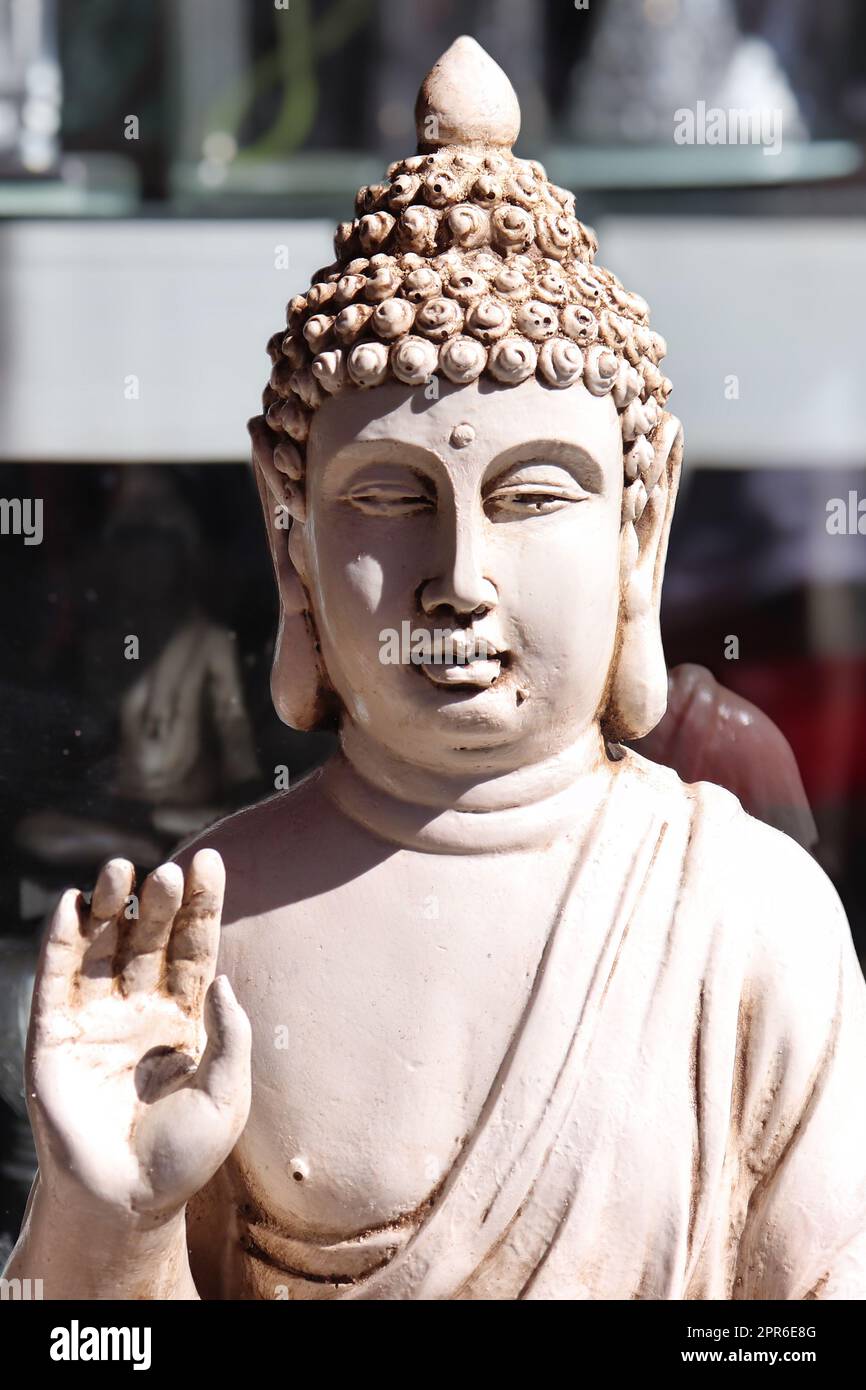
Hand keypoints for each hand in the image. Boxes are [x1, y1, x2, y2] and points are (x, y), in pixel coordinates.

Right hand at [25, 849, 250, 1219]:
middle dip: (158, 903)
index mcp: (185, 1016)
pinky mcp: (55, 1035)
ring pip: (103, 946)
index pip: (195, 946)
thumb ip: (231, 1035)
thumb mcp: (226, 1093)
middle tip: (167, 872)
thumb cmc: (183, 1155)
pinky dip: (61, 939)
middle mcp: (140, 1007)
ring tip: (120, 868)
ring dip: (109, 906)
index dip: (202, 905)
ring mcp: (96, 1017)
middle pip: (150, 938)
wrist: (126, 1203)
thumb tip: (225, 979)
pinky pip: (56, 977)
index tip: (211, 860)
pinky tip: (72, 903)